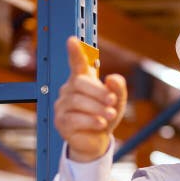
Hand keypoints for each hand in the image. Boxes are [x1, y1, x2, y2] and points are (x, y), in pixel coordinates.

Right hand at [54, 36, 126, 161]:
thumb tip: (113, 78)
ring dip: (97, 108)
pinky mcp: (61, 122)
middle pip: (79, 84)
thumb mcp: (117, 102)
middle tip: (112, 101)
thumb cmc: (105, 116)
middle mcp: (69, 91)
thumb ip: (118, 89)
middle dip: (99, 92)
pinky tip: (101, 124)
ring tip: (110, 115)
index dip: (75, 53)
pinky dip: (90, 120)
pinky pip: (74, 118)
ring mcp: (62, 106)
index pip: (77, 64)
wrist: (97, 140)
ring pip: (77, 102)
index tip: (72, 40)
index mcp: (82, 81)